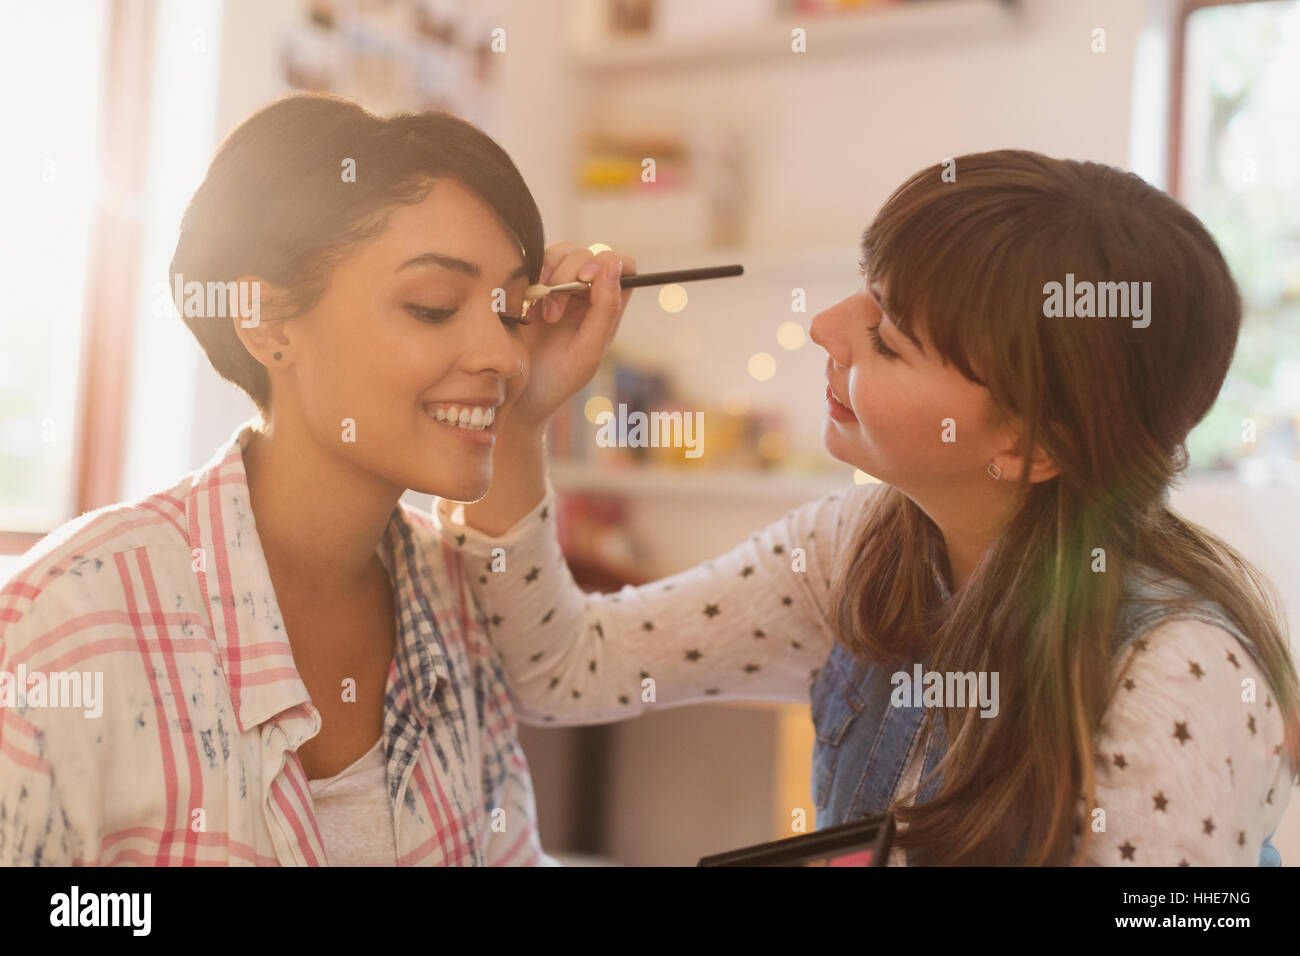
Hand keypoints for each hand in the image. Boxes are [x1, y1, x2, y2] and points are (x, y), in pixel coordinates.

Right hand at [501, 242, 635, 433]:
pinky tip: (527, 301)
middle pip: (588, 254)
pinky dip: (533, 273)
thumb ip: (605, 309)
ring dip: (551, 275)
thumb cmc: (558, 379)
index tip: (587, 279)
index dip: (608, 263)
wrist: (516, 393)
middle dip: (571, 275)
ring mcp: (558, 287)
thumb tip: (614, 265)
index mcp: (607, 306)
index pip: (624, 266)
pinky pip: (536, 261)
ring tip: (542, 313)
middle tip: (554, 314)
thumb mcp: (588, 349)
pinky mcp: (531, 285)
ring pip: (562, 252)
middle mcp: (586, 293)